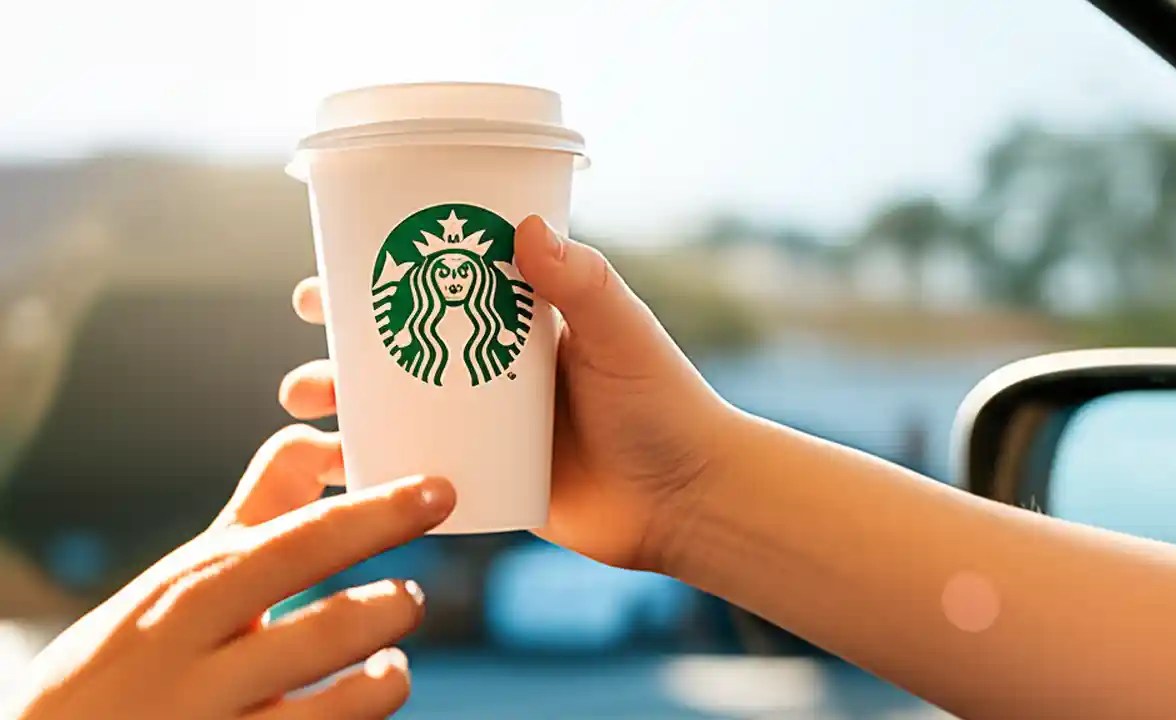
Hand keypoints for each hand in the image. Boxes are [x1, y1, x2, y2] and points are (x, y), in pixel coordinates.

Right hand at [12, 425, 455, 719]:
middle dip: (389, 604)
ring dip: (384, 676)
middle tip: (412, 593)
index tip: (437, 492)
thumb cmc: (135, 652)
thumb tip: (322, 441)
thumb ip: (259, 513)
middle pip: (325, 625)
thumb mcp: (183, 580)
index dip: (377, 513)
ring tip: (393, 656)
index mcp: (196, 588)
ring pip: (336, 702)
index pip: (299, 540)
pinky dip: (361, 716)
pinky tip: (368, 697)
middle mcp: (200, 657)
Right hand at [281, 215, 730, 569]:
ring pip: (400, 409)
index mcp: (523, 323)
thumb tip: (526, 227)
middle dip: (344, 348)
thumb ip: (582, 283)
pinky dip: (374, 466)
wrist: (689, 502)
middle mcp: (496, 371)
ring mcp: (489, 430)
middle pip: (402, 349)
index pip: (437, 287)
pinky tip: (331, 472)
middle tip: (308, 346)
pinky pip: (419, 470)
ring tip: (307, 408)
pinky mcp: (489, 482)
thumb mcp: (622, 335)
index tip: (324, 280)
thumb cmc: (665, 408)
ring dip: (346, 406)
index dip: (380, 280)